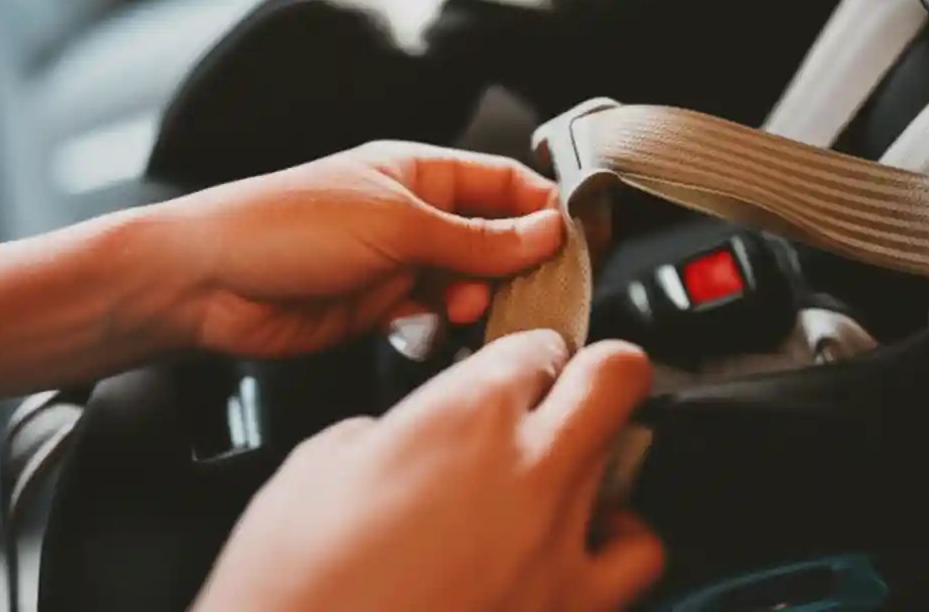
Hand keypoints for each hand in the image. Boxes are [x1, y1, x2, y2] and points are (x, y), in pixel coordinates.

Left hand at [147, 142, 563, 356]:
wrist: (206, 283)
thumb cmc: (283, 226)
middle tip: (536, 290)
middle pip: (495, 238)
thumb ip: (477, 238)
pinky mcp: (379, 307)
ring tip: (469, 310)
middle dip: (518, 264)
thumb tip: (547, 233)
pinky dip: (446, 327)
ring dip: (480, 300)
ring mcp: (398, 262)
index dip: (545, 209)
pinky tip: (436, 329)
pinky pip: (435, 317)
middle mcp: (414, 214)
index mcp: (419, 172)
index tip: (579, 240)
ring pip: (469, 283)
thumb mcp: (396, 225)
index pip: (505, 184)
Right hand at [193, 331, 664, 611]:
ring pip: (630, 460)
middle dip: (596, 371)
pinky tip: (579, 545)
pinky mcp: (574, 607)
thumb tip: (414, 437)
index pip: (535, 345)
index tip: (516, 366)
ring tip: (558, 476)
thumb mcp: (319, 465)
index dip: (522, 352)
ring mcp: (560, 541)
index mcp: (465, 414)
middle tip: (568, 390)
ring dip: (597, 458)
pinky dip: (617, 541)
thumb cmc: (292, 584)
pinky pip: (636, 556)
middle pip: (615, 376)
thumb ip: (393, 431)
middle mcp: (528, 468)